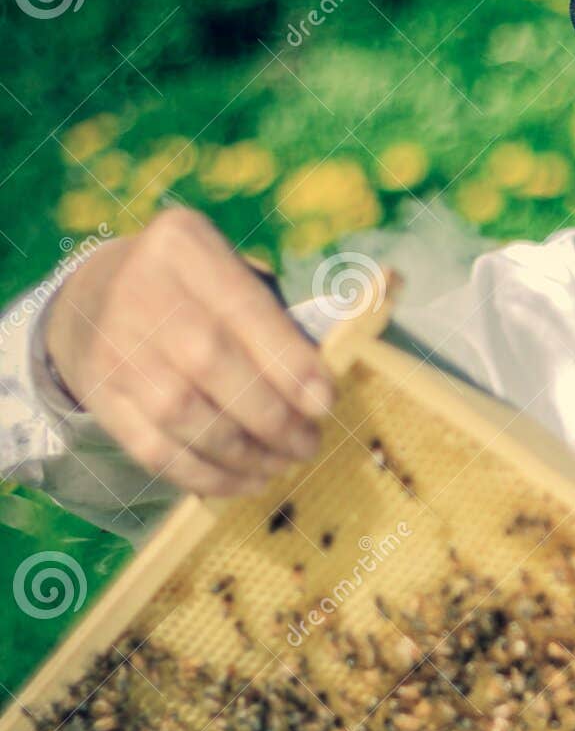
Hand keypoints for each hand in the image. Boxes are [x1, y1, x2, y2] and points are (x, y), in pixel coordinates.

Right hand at [44, 207, 333, 496]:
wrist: (93, 297)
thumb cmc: (194, 291)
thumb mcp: (229, 274)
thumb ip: (273, 319)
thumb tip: (318, 391)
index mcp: (184, 248)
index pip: (244, 308)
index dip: (289, 361)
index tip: (324, 403)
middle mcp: (140, 292)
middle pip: (211, 364)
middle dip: (271, 416)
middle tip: (307, 443)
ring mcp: (112, 347)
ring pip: (184, 415)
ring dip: (245, 453)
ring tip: (282, 463)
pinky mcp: (99, 396)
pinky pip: (155, 451)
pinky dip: (207, 476)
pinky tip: (246, 482)